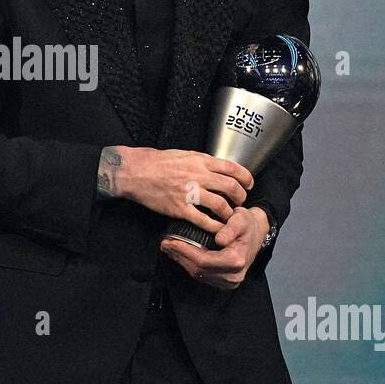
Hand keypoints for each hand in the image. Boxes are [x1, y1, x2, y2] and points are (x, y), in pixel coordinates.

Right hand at [98, 145, 253, 235]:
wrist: (135, 171)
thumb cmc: (157, 162)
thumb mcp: (184, 154)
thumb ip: (201, 162)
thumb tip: (216, 168)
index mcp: (200, 161)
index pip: (232, 168)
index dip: (245, 177)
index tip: (249, 184)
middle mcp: (198, 175)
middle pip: (230, 187)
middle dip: (240, 197)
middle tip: (240, 203)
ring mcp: (189, 193)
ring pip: (220, 205)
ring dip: (229, 213)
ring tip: (230, 217)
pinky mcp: (179, 208)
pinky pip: (203, 219)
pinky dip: (214, 226)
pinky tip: (218, 228)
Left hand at [159, 206, 269, 291]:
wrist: (256, 233)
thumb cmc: (247, 224)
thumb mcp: (241, 219)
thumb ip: (231, 227)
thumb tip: (220, 239)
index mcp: (236, 261)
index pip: (203, 261)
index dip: (184, 251)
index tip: (170, 241)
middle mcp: (233, 276)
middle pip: (198, 270)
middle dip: (179, 256)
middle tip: (164, 243)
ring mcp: (228, 282)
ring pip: (198, 274)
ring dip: (181, 261)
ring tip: (169, 248)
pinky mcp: (223, 282)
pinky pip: (202, 275)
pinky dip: (189, 265)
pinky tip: (180, 254)